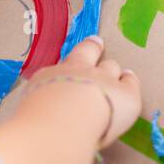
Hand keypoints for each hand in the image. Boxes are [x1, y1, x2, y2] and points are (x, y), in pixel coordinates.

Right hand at [0, 37, 141, 163]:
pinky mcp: (126, 95)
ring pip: (111, 67)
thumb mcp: (32, 103)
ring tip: (117, 76)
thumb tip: (38, 109)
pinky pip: (131, 81)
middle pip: (91, 52)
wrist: (66, 120)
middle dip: (94, 49)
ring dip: (112, 72)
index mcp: (55, 75)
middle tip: (97, 43)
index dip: (79, 50)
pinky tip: (129, 82)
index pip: (66, 59)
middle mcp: (81, 71)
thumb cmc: (40, 116)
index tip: (87, 43)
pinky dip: (130, 81)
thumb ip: (40, 99)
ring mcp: (105, 80)